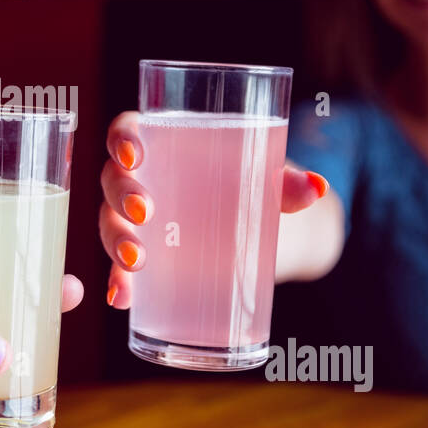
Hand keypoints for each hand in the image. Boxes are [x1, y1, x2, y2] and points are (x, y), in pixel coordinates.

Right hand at [99, 110, 329, 309]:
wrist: (272, 234)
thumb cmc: (262, 189)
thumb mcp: (274, 182)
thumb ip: (290, 183)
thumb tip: (317, 187)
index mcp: (166, 143)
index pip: (127, 129)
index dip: (121, 138)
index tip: (135, 154)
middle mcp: (144, 180)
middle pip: (113, 179)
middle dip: (120, 196)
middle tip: (145, 212)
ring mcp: (140, 223)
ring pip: (110, 225)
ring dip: (115, 243)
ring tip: (136, 264)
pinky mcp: (147, 261)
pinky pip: (121, 270)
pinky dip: (119, 284)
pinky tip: (122, 298)